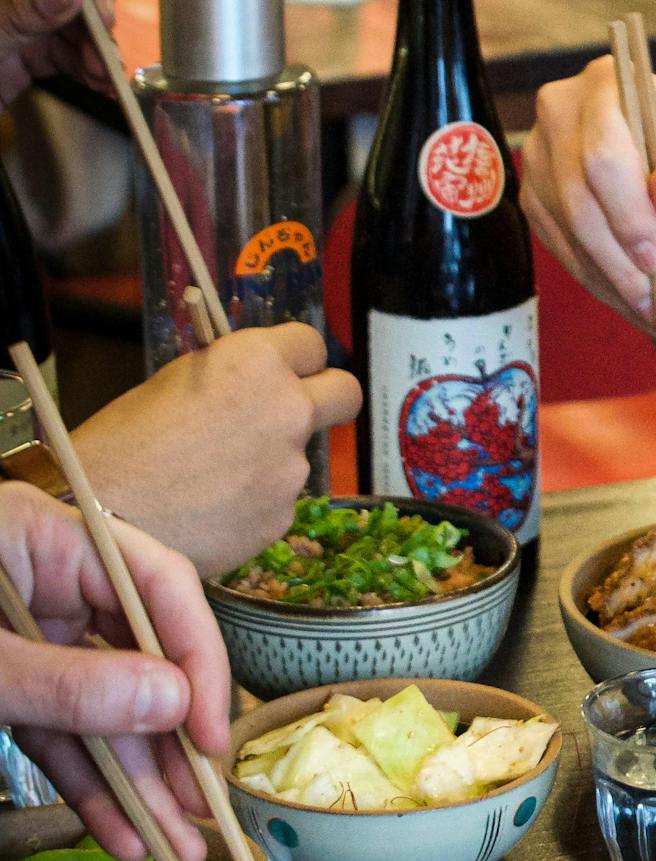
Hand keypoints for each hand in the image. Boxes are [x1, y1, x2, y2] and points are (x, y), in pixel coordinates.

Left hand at [0, 0, 115, 105]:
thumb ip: (19, 11)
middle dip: (85, 1)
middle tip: (101, 26)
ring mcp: (8, 18)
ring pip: (65, 14)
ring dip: (92, 42)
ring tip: (102, 69)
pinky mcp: (20, 52)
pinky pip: (63, 49)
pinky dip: (86, 65)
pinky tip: (100, 81)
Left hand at [0, 483, 229, 860]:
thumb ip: (69, 683)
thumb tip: (173, 704)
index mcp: (43, 538)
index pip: (160, 586)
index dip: (198, 661)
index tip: (208, 737)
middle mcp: (44, 584)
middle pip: (138, 658)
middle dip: (170, 745)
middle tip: (204, 809)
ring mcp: (25, 637)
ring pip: (100, 709)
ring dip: (137, 783)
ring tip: (175, 847)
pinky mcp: (5, 683)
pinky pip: (57, 733)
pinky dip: (86, 785)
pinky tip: (121, 832)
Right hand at [74, 327, 361, 575]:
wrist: (103, 517)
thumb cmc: (122, 442)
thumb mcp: (175, 381)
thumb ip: (230, 376)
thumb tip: (251, 379)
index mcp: (256, 362)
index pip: (312, 344)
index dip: (296, 359)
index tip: (283, 370)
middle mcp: (288, 410)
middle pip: (347, 393)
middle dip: (326, 399)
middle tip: (290, 414)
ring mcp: (291, 468)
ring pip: (303, 454)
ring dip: (274, 459)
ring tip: (215, 476)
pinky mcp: (283, 516)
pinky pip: (281, 500)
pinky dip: (256, 502)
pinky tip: (212, 507)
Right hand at [524, 56, 655, 333]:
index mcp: (607, 85)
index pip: (602, 156)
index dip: (627, 215)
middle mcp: (560, 115)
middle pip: (579, 204)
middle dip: (625, 265)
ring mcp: (541, 161)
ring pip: (572, 239)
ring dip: (623, 291)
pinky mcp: (539, 203)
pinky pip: (568, 257)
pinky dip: (611, 292)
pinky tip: (652, 316)